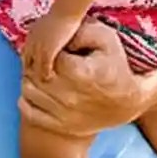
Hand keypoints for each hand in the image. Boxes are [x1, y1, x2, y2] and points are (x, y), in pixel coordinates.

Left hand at [18, 19, 145, 137]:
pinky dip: (27, 98)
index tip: (57, 48)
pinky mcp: (60, 126)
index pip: (48, 56)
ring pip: (28, 90)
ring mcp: (65, 115)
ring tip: (42, 72)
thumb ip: (82, 31)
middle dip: (36, 62)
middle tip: (46, 58)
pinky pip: (28, 111)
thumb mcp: (107, 39)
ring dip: (30, 78)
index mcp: (82, 75)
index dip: (49, 49)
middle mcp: (71, 98)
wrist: (129, 102)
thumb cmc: (115, 66)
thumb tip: (60, 38)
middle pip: (35, 73)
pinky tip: (39, 89)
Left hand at [22, 12, 80, 81]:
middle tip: (38, 82)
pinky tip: (51, 79)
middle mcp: (31, 43)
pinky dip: (46, 75)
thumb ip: (45, 33)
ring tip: (45, 84)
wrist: (66, 10)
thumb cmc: (62, 14)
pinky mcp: (47, 51)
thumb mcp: (48, 24)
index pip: (26, 55)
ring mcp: (38, 48)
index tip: (35, 72)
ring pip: (34, 69)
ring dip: (39, 77)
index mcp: (31, 36)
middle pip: (26, 63)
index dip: (30, 64)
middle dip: (31, 73)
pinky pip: (44, 69)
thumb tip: (50, 38)